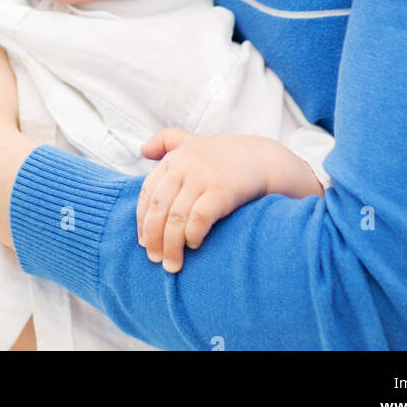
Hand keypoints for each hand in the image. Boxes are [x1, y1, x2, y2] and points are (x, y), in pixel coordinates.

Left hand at [136, 130, 294, 272]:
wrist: (263, 159)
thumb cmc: (225, 156)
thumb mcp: (192, 141)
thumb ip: (167, 141)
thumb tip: (143, 149)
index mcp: (174, 157)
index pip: (147, 192)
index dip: (142, 220)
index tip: (143, 242)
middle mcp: (184, 165)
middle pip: (158, 208)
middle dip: (153, 237)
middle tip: (154, 259)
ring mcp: (203, 177)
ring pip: (175, 217)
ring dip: (170, 245)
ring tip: (172, 265)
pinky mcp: (222, 190)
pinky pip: (198, 218)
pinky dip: (192, 235)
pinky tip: (194, 245)